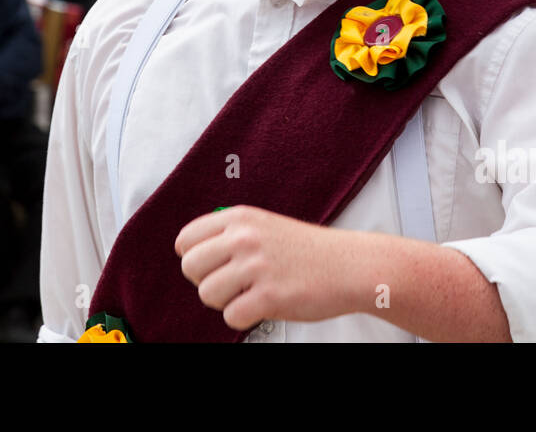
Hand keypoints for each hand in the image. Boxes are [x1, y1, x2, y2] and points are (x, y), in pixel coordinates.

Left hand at [174, 205, 356, 330]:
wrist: (349, 266)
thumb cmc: (307, 251)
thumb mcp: (263, 226)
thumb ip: (229, 234)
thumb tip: (190, 252)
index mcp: (240, 217)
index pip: (186, 239)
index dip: (196, 258)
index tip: (215, 266)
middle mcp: (244, 237)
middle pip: (190, 267)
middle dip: (207, 281)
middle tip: (233, 284)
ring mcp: (256, 266)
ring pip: (207, 294)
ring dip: (226, 301)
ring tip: (251, 293)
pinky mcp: (269, 295)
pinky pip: (231, 316)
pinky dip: (244, 318)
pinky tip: (263, 305)